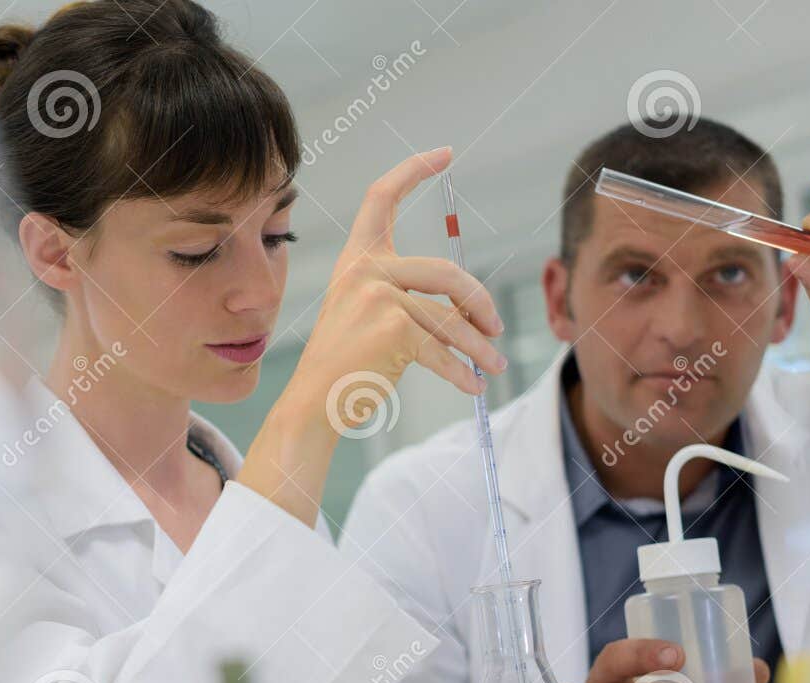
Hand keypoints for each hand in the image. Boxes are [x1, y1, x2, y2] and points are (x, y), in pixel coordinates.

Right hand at [239, 146, 505, 523]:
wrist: (314, 404)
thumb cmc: (344, 366)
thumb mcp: (368, 318)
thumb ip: (405, 298)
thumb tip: (469, 307)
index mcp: (357, 261)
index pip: (380, 198)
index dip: (413, 171)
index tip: (445, 152)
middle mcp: (365, 270)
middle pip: (445, 271)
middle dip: (478, 301)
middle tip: (495, 328)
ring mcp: (378, 296)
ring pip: (450, 318)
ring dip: (478, 346)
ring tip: (494, 365)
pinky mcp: (392, 328)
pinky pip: (442, 348)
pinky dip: (463, 370)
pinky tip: (474, 383)